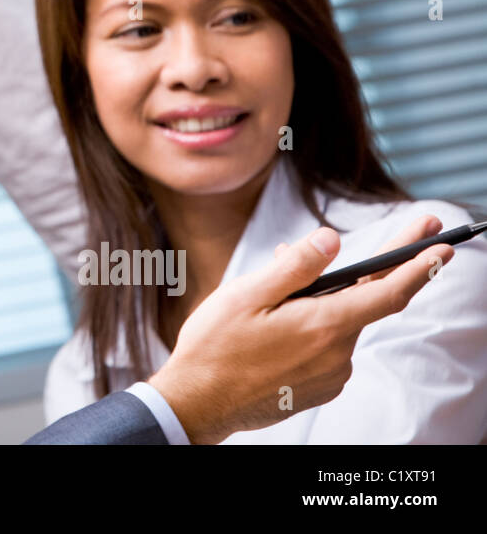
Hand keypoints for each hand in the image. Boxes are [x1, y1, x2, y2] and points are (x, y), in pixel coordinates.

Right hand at [148, 215, 452, 444]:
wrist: (197, 403)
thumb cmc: (215, 346)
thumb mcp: (246, 294)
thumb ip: (295, 267)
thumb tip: (331, 239)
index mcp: (322, 325)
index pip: (388, 291)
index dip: (418, 266)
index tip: (443, 247)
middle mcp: (336, 353)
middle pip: (368, 302)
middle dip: (387, 269)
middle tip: (415, 236)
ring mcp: (330, 374)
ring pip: (341, 323)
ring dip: (329, 301)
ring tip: (281, 292)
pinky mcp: (318, 387)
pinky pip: (328, 346)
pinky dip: (317, 326)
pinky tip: (281, 321)